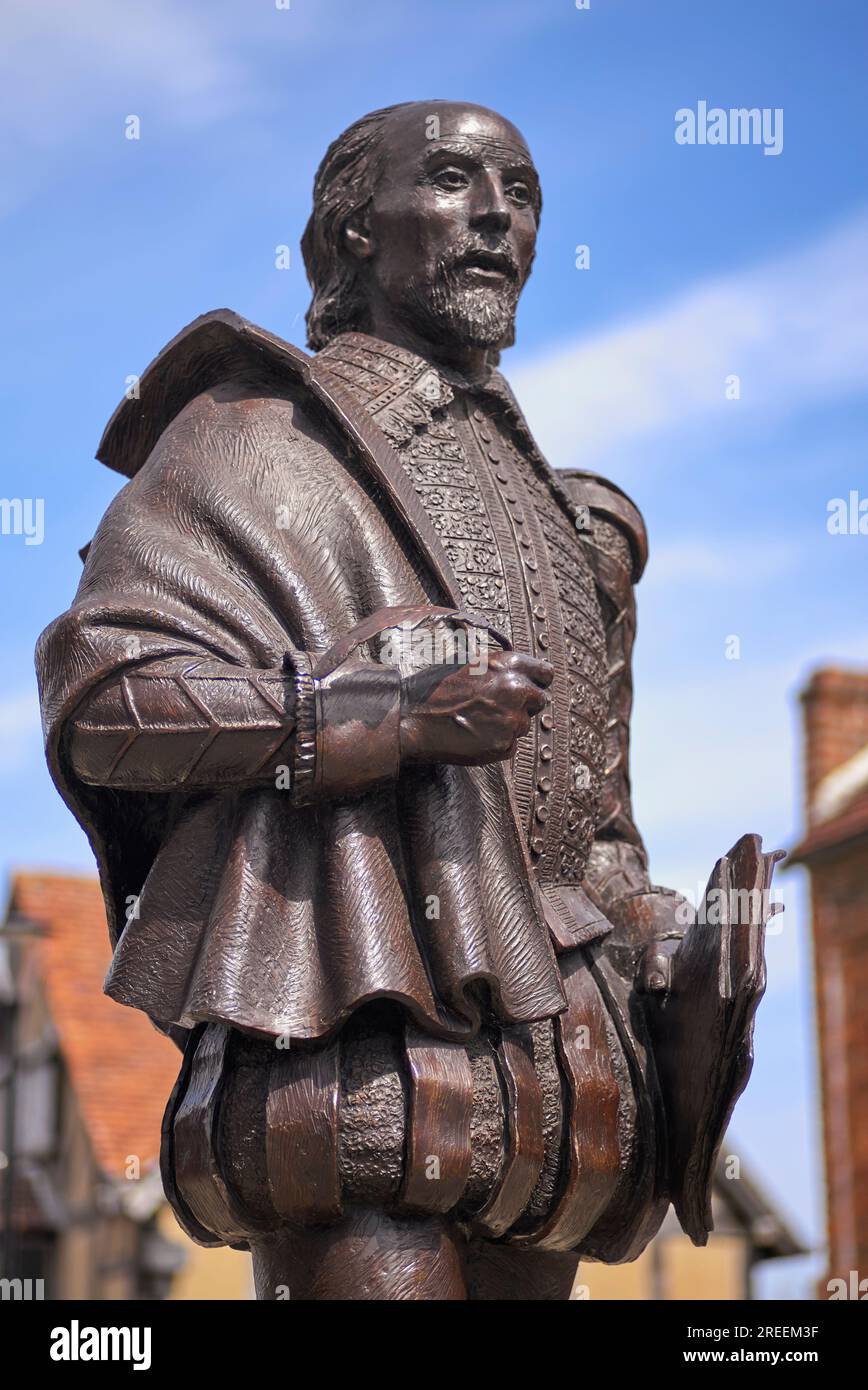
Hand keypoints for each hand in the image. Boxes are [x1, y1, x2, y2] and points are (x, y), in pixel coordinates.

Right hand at [399, 650, 553, 766]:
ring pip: (524, 725)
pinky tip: (473, 736)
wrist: (411, 719)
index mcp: (508, 664)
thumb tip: (515, 674)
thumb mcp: (467, 663)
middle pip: (540, 700)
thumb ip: (497, 668)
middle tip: (500, 708)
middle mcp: (516, 690)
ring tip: (477, 721)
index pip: (545, 672)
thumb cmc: (433, 689)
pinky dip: (497, 743)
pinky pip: (510, 745)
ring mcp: (512, 720)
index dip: (538, 681)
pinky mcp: (504, 745)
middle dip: (525, 704)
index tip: (533, 686)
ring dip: (507, 725)